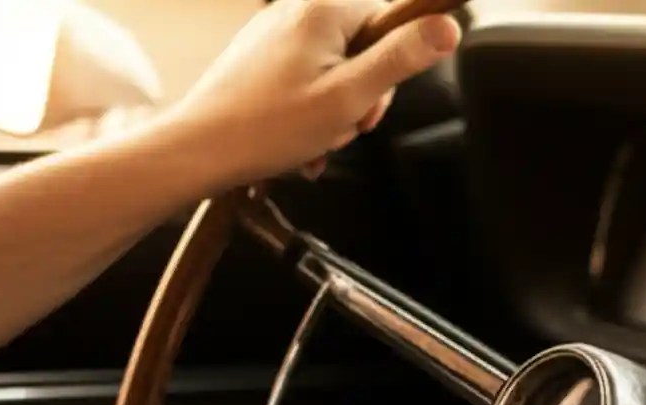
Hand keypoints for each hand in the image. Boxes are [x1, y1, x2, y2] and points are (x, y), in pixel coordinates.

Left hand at [165, 0, 460, 186]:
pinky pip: (304, 77)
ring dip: (334, 110)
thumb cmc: (267, 128)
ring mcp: (274, 31)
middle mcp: (296, 8)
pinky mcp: (260, 55)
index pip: (389, 19)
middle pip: (362, 45)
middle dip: (359, 94)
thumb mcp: (350, 98)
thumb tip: (446, 26)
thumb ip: (401, 59)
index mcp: (322, 9)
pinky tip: (297, 139)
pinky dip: (309, 109)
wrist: (199, 150)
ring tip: (313, 138)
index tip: (370, 102)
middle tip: (341, 127)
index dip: (390, 68)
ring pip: (333, 67)